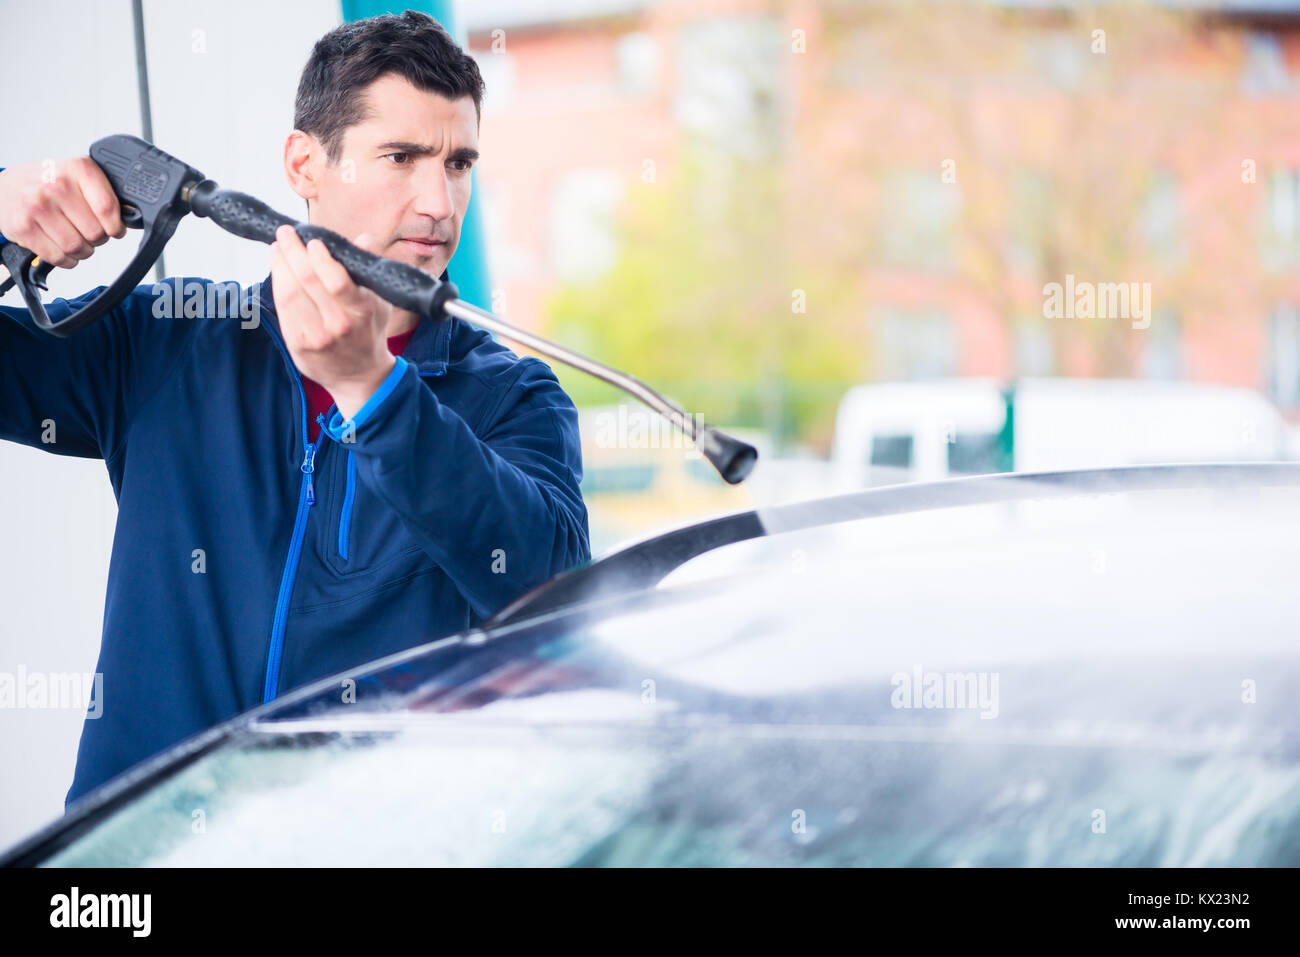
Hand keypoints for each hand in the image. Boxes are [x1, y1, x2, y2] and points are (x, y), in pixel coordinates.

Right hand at [0, 157, 125, 267]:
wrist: (4, 188)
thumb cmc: (46, 184)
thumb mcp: (78, 176)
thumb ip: (105, 193)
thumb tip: (132, 215)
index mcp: (79, 169)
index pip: (108, 209)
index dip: (116, 227)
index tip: (113, 228)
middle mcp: (57, 185)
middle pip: (96, 234)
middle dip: (97, 239)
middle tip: (88, 232)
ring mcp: (38, 206)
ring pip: (78, 248)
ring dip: (82, 251)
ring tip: (74, 238)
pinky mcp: (24, 227)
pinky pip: (58, 258)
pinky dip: (66, 260)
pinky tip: (61, 247)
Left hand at [269, 224, 395, 420]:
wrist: (360, 375)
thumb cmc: (369, 331)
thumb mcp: (378, 301)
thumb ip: (367, 270)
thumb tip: (364, 238)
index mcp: (362, 311)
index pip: (336, 281)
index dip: (320, 258)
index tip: (312, 240)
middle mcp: (339, 325)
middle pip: (308, 281)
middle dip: (293, 252)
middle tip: (286, 233)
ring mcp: (317, 336)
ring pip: (290, 293)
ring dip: (280, 265)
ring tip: (279, 247)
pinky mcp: (298, 343)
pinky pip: (283, 308)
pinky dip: (278, 284)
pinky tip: (278, 270)